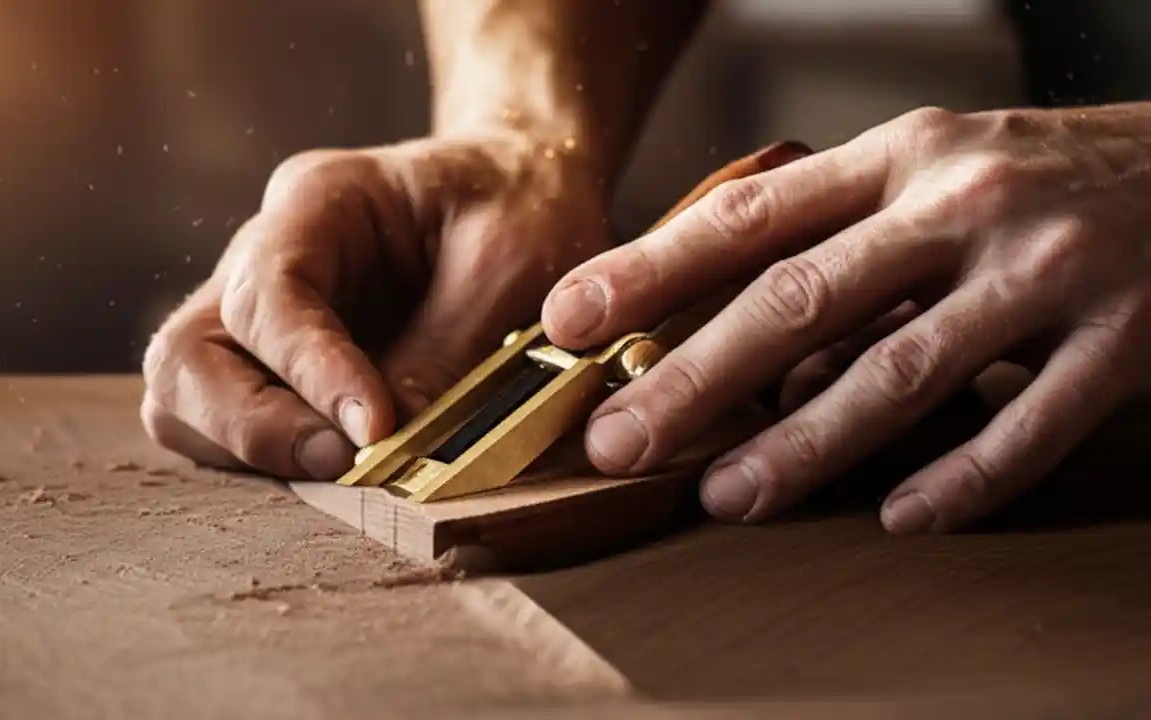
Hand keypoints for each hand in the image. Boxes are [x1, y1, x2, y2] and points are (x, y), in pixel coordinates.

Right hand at [142, 133, 608, 479]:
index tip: (371, 430)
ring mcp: (261, 311)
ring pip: (186, 392)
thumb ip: (446, 350)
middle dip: (252, 423)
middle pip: (189, 349)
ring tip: (343, 469)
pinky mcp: (275, 364)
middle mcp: (267, 254)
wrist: (527, 187)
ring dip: (247, 446)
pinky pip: (227, 419)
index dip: (309, 370)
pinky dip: (264, 455)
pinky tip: (338, 463)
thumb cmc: (523, 207)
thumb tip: (389, 444)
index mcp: (320, 200)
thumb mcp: (509, 264)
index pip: (271, 291)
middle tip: (343, 463)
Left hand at [543, 104, 1150, 532]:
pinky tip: (901, 517)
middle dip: (697, 377)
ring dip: (805, 444)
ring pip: (902, 370)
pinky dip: (961, 477)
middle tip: (620, 439)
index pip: (751, 217)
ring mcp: (1046, 269)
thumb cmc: (1037, 181)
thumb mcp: (930, 179)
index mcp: (900, 158)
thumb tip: (729, 349)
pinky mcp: (1125, 338)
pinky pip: (1029, 424)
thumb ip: (836, 250)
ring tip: (728, 496)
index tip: (570, 320)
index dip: (651, 270)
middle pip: (802, 298)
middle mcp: (963, 202)